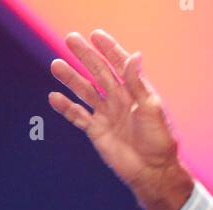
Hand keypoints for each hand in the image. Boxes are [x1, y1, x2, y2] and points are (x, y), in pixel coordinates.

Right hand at [48, 29, 193, 209]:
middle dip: (85, 56)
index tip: (96, 35)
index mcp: (135, 92)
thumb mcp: (151, 109)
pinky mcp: (97, 131)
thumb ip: (138, 83)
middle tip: (70, 39)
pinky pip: (78, 116)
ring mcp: (106, 114)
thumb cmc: (159, 141)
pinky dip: (66, 108)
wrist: (153, 171)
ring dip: (71, 79)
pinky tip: (54, 98)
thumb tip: (134, 55)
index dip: (108, 50)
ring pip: (84, 91)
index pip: (119, 65)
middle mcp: (119, 100)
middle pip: (98, 73)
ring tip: (56, 65)